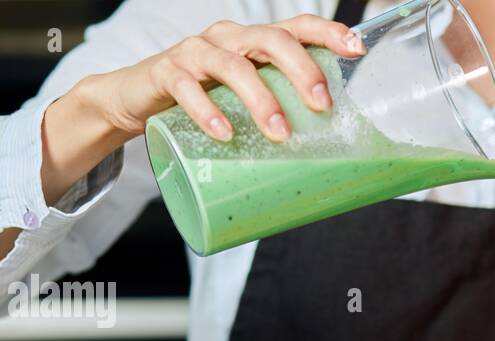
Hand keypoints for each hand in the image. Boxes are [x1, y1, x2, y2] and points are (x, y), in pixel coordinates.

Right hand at [81, 17, 364, 142]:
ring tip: (279, 133)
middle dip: (302, 69)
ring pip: (233, 66)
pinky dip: (207, 112)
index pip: (296, 27)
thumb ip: (279, 114)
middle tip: (322, 105)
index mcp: (254, 43)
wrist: (138, 99)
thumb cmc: (206, 102)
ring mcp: (197, 52)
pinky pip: (187, 88)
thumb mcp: (245, 103)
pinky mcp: (167, 73)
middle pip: (271, 39)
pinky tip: (224, 134)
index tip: (356, 48)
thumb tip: (328, 159)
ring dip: (261, 100)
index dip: (327, 32)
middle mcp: (229, 39)